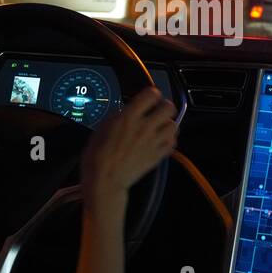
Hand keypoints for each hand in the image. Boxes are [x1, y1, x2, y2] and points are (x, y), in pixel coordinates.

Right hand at [81, 88, 176, 213]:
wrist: (104, 179)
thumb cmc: (97, 156)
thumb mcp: (102, 127)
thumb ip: (118, 115)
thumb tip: (126, 110)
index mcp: (129, 117)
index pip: (151, 94)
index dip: (151, 93)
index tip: (150, 96)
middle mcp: (144, 127)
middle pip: (168, 107)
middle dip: (164, 106)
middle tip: (159, 109)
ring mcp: (153, 142)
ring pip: (174, 125)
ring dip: (168, 123)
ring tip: (161, 125)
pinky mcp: (157, 156)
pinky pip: (172, 143)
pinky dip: (169, 140)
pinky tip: (161, 140)